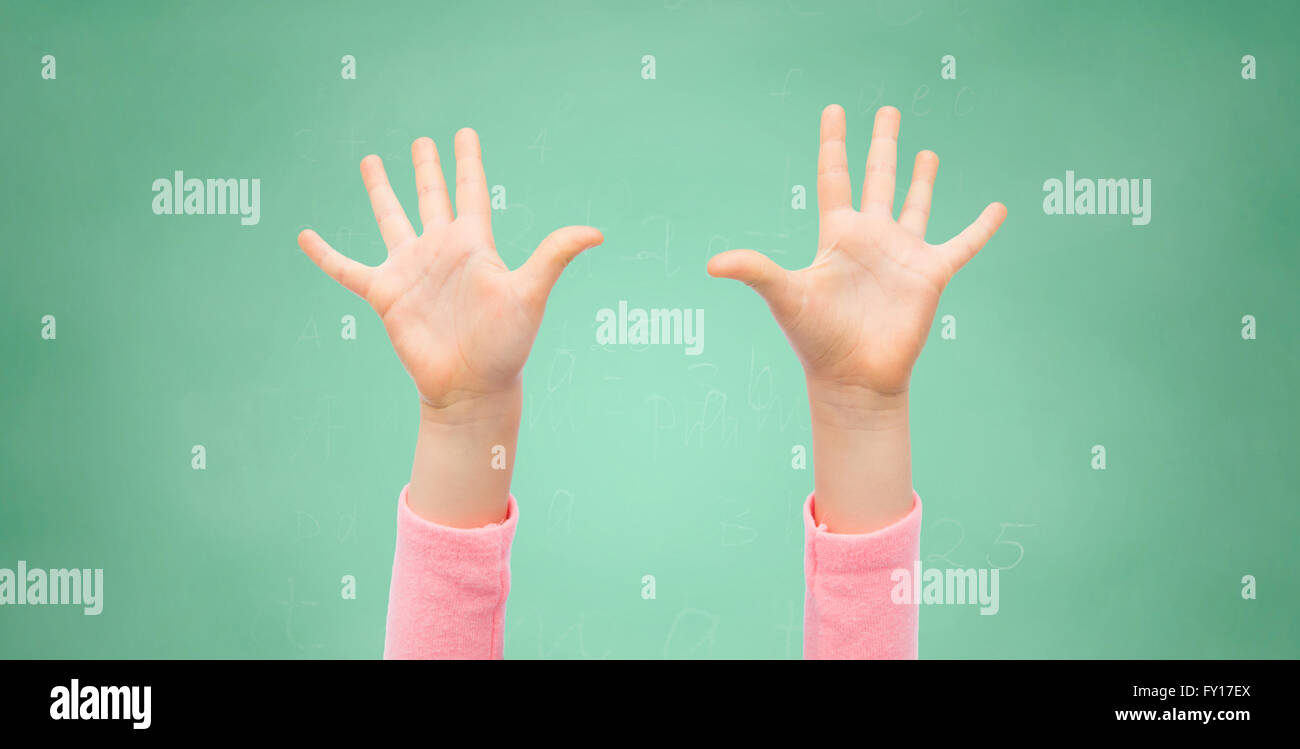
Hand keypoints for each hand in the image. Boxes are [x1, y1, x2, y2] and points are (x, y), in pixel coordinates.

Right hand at [298, 129, 602, 410]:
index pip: (471, 191)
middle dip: (428, 169)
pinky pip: (346, 269)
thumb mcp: (529, 294)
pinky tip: (304, 236)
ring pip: (391, 219)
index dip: (467, 162)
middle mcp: (441, 251)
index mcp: (474, 245)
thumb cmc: (506, 344)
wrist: (471, 388)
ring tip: (371, 161)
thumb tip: (597, 232)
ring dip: (381, 191)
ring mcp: (411, 270)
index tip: (465, 133)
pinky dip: (324, 253)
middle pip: (432, 197)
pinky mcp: (385, 295)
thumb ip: (554, 257)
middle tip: (423, 141)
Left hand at [707, 105, 1004, 402]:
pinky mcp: (930, 276)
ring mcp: (902, 255)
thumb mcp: (784, 297)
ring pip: (916, 204)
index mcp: (837, 235)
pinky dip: (981, 228)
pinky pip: (962, 245)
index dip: (834, 144)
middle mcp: (870, 238)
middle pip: (877, 179)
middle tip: (888, 110)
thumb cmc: (816, 340)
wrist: (854, 379)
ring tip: (927, 150)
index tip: (834, 110)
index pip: (834, 178)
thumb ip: (754, 271)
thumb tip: (711, 264)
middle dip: (882, 145)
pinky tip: (997, 209)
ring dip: (922, 178)